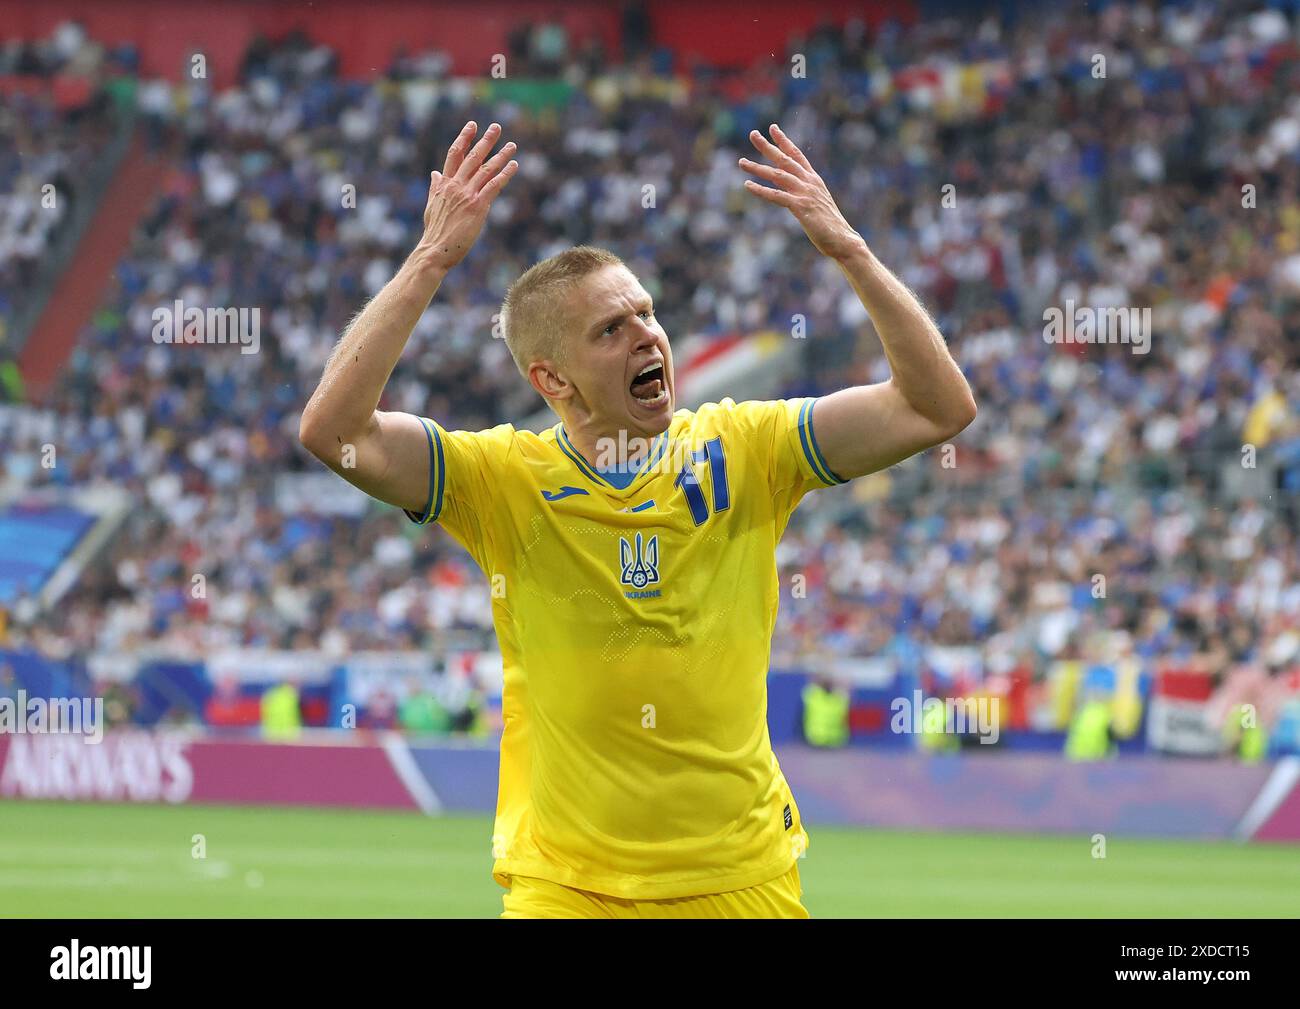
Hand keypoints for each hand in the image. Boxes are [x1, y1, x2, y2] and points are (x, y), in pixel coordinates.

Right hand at [414, 121, 518, 271]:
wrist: (435, 250)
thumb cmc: (434, 232)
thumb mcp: (432, 205)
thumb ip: (436, 187)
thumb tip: (435, 173)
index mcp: (444, 184)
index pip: (455, 154)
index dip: (464, 138)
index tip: (472, 125)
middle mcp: (456, 185)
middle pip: (473, 157)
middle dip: (485, 140)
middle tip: (496, 127)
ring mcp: (467, 194)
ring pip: (486, 169)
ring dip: (501, 155)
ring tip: (512, 145)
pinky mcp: (478, 206)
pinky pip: (494, 186)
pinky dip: (505, 174)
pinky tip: (514, 165)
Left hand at [739, 123, 863, 261]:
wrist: (843, 239)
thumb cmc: (830, 227)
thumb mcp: (818, 205)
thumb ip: (806, 196)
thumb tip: (794, 196)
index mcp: (814, 180)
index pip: (797, 155)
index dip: (784, 141)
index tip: (773, 128)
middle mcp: (809, 182)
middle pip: (785, 159)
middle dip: (767, 146)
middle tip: (752, 133)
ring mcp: (805, 193)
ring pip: (777, 175)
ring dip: (757, 167)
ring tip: (741, 162)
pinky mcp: (800, 206)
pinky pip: (776, 196)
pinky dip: (761, 190)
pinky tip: (748, 185)